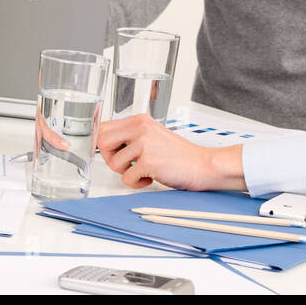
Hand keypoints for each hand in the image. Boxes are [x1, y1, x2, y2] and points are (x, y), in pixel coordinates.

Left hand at [97, 114, 245, 190]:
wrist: (202, 165)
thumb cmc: (179, 155)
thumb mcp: (153, 136)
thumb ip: (132, 137)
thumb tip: (106, 145)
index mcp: (140, 120)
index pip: (105, 127)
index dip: (105, 144)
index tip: (113, 153)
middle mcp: (141, 128)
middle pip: (103, 141)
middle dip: (110, 158)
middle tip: (126, 164)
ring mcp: (144, 143)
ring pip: (113, 163)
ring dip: (125, 173)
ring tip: (142, 171)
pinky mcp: (148, 161)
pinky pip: (126, 178)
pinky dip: (136, 184)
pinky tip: (149, 178)